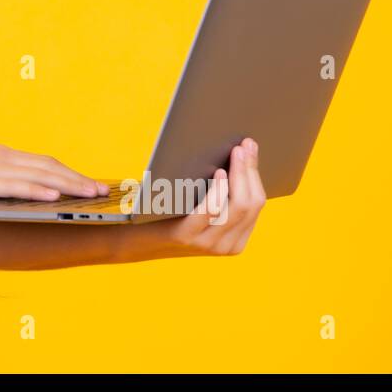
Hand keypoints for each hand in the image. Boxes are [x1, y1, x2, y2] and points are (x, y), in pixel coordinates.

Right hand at [0, 142, 109, 200]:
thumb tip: (17, 201)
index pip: (43, 163)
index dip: (70, 172)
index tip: (91, 182)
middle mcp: (0, 156)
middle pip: (49, 166)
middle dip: (79, 178)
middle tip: (105, 190)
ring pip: (39, 175)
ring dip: (69, 183)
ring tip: (91, 194)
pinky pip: (15, 186)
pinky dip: (38, 190)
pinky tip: (55, 196)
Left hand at [162, 137, 266, 255]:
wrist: (135, 239)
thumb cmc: (169, 214)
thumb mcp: (201, 207)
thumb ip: (221, 194)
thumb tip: (239, 156)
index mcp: (236, 239)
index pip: (256, 204)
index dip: (255, 174)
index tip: (252, 148)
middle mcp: (226, 245)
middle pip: (250, 203)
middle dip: (249, 171)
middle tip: (246, 145)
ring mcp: (208, 243)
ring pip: (237, 206)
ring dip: (239, 175)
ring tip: (236, 153)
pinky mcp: (187, 236)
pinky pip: (211, 210)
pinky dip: (219, 189)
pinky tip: (219, 172)